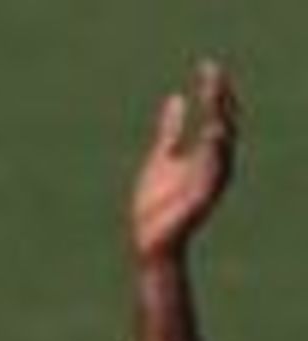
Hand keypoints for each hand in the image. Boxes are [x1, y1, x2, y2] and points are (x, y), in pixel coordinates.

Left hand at [131, 61, 237, 265]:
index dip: (214, 92)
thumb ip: (171, 131)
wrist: (149, 242)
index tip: (207, 65)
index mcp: (205, 156)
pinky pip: (212, 176)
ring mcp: (208, 185)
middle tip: (213, 75)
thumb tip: (176, 98)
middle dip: (219, 102)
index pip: (217, 116)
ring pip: (222, 151)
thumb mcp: (162, 158)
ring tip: (216, 101)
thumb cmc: (157, 205)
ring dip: (221, 125)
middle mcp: (212, 168)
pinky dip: (214, 157)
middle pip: (224, 128)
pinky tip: (212, 135)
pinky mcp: (200, 202)